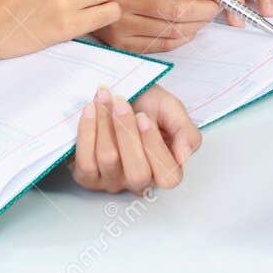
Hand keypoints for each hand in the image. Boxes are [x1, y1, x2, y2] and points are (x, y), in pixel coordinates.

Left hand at [71, 84, 200, 192]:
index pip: (167, 175)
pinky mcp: (88, 177)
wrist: (115, 91)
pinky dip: (87, 131)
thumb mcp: (172, 110)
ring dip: (105, 125)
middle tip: (121, 103)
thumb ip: (186, 132)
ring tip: (105, 99)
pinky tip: (90, 110)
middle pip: (137, 173)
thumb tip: (184, 156)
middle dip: (127, 133)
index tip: (143, 117)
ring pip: (109, 162)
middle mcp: (140, 182)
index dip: (154, 147)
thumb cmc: (146, 104)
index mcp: (165, 168)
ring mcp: (113, 182)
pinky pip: (86, 162)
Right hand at [95, 0, 227, 53]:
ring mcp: (120, 22)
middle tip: (216, 4)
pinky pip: (161, 45)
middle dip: (204, 8)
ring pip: (171, 30)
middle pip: (174, 9)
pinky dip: (182, 38)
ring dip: (197, 24)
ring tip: (205, 14)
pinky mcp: (120, 42)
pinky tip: (189, 28)